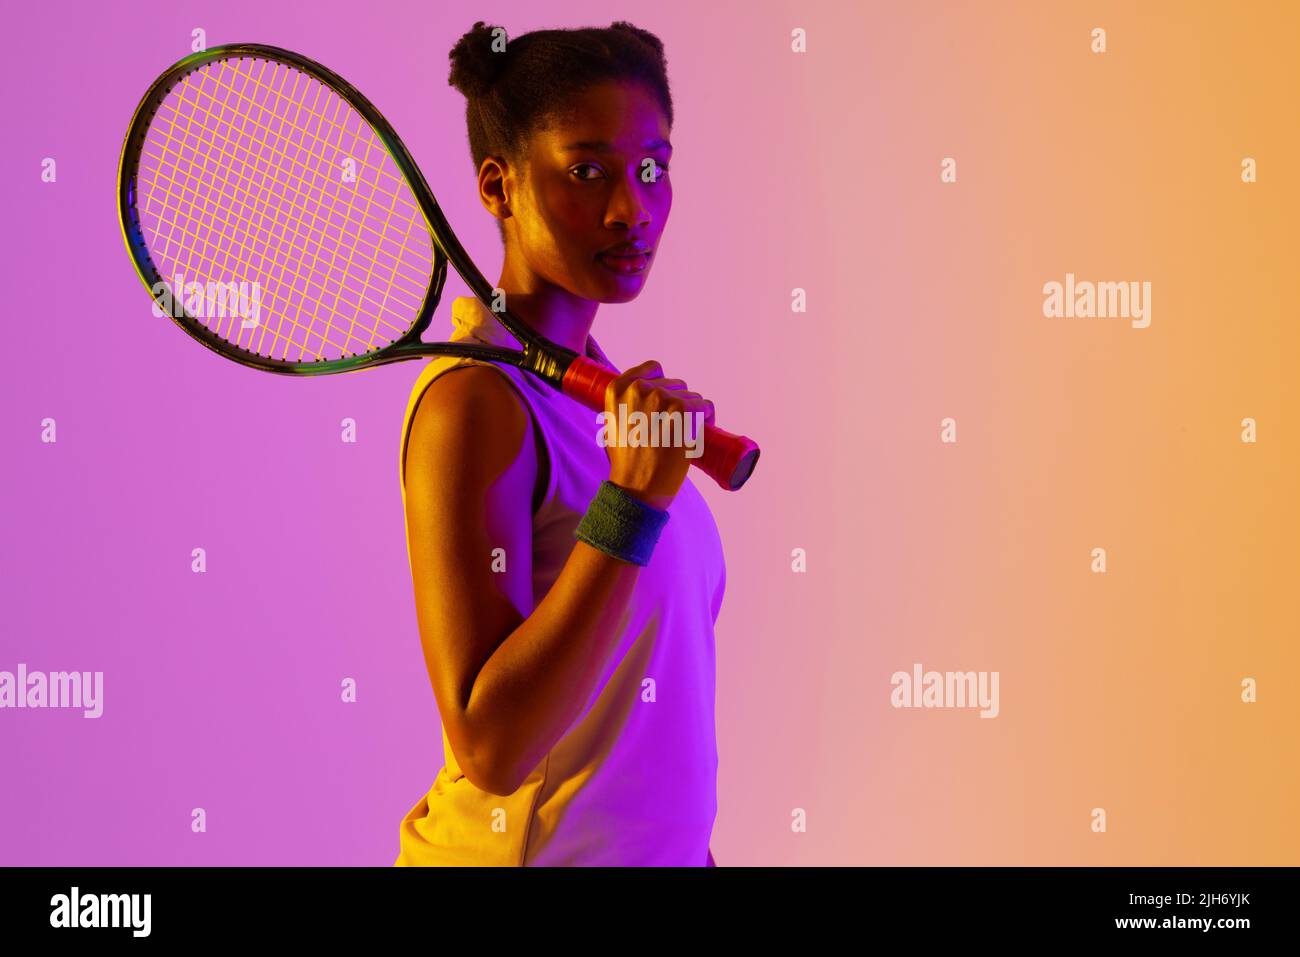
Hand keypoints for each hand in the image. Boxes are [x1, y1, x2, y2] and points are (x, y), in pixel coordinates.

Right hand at [602, 359, 715, 509]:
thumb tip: (642, 402)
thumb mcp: (614, 425)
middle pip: (676, 384)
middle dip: (679, 403)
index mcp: (620, 389)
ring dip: (693, 413)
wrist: (636, 486)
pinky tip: (699, 433)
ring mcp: (662, 397)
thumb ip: (626, 407)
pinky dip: (707, 418)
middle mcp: (640, 388)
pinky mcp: (683, 409)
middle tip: (675, 428)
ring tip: (685, 435)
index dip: (664, 383)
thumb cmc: (626, 462)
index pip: (653, 368)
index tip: (667, 399)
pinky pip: (706, 406)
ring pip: (692, 396)